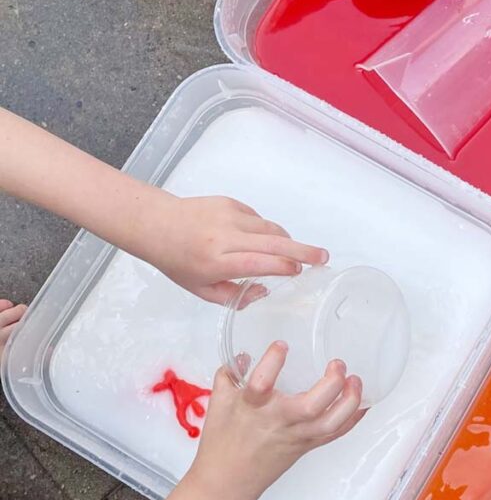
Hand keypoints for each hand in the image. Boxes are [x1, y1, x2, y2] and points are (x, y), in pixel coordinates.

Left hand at [136, 194, 327, 304]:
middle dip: (302, 250)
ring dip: (287, 240)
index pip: (257, 262)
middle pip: (272, 242)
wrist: (157, 223)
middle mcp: (225, 237)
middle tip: (324, 257)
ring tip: (297, 252)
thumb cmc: (178, 261)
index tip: (299, 271)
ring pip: (270, 228)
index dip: (282, 266)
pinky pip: (259, 219)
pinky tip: (259, 240)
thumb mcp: (201, 290)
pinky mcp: (231, 203)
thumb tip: (265, 289)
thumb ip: (235, 296)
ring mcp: (229, 216)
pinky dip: (265, 230)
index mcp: (216, 261)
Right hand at [186, 343, 363, 499]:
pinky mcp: (306, 447)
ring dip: (349, 401)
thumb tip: (244, 354)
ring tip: (355, 380)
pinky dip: (352, 418)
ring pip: (330, 423)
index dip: (273, 361)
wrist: (226, 484)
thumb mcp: (218, 403)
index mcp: (252, 408)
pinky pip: (335, 434)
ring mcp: (296, 437)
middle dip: (330, 384)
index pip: (260, 384)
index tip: (282, 345)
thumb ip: (230, 374)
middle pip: (311, 407)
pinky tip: (363, 402)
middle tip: (337, 363)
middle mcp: (278, 422)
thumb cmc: (221, 443)